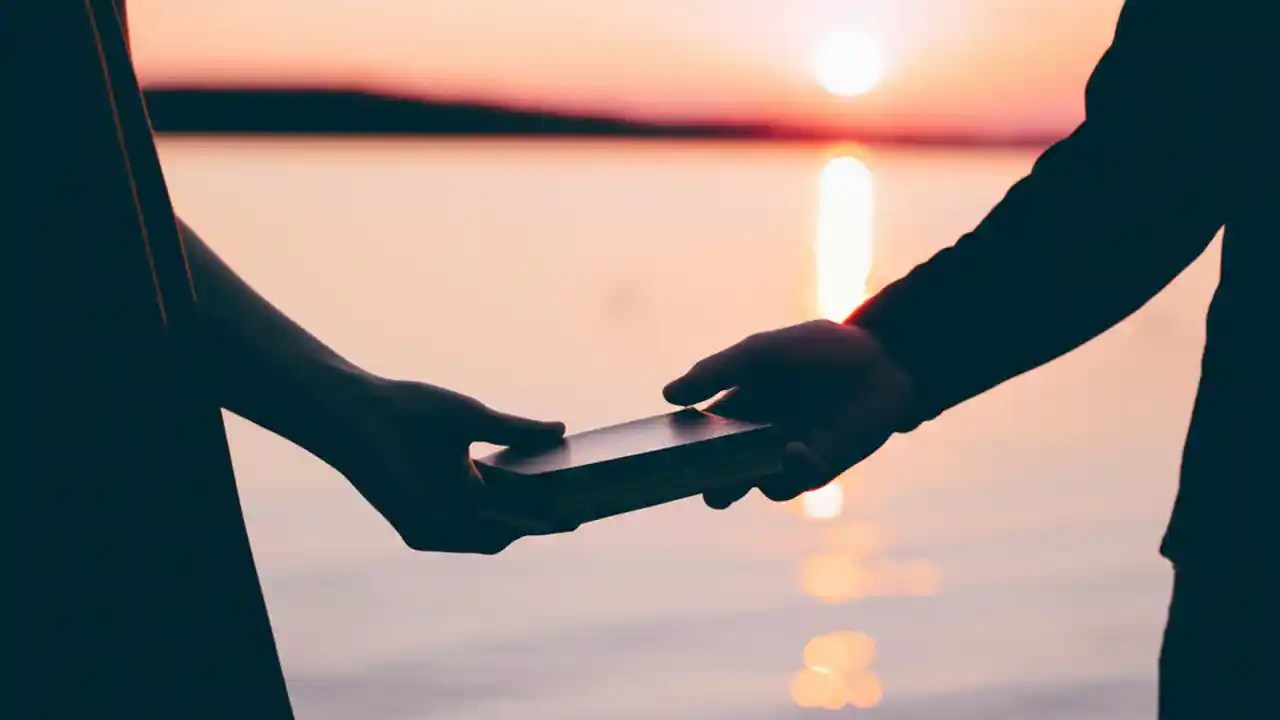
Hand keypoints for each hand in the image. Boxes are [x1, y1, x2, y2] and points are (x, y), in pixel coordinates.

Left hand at [334, 378, 572, 553]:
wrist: (363, 414)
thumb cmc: (410, 411)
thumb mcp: (475, 420)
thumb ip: (517, 430)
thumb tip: (561, 429)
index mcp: (467, 479)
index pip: (516, 496)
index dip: (549, 498)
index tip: (583, 493)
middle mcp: (454, 506)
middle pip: (512, 520)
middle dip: (549, 519)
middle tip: (587, 509)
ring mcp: (438, 522)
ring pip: (498, 536)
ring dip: (533, 528)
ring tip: (570, 515)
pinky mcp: (422, 532)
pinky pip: (473, 541)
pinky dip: (505, 532)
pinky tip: (532, 520)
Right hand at [663, 320, 914, 508]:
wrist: (882, 359)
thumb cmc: (819, 350)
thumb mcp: (760, 353)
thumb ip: (714, 372)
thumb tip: (667, 395)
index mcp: (736, 407)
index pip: (697, 436)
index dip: (676, 449)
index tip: (655, 456)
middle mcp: (755, 437)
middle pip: (717, 472)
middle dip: (703, 482)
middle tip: (693, 482)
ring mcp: (784, 456)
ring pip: (750, 484)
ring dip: (741, 480)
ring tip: (734, 472)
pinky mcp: (818, 468)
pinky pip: (793, 482)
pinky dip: (789, 470)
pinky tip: (792, 449)